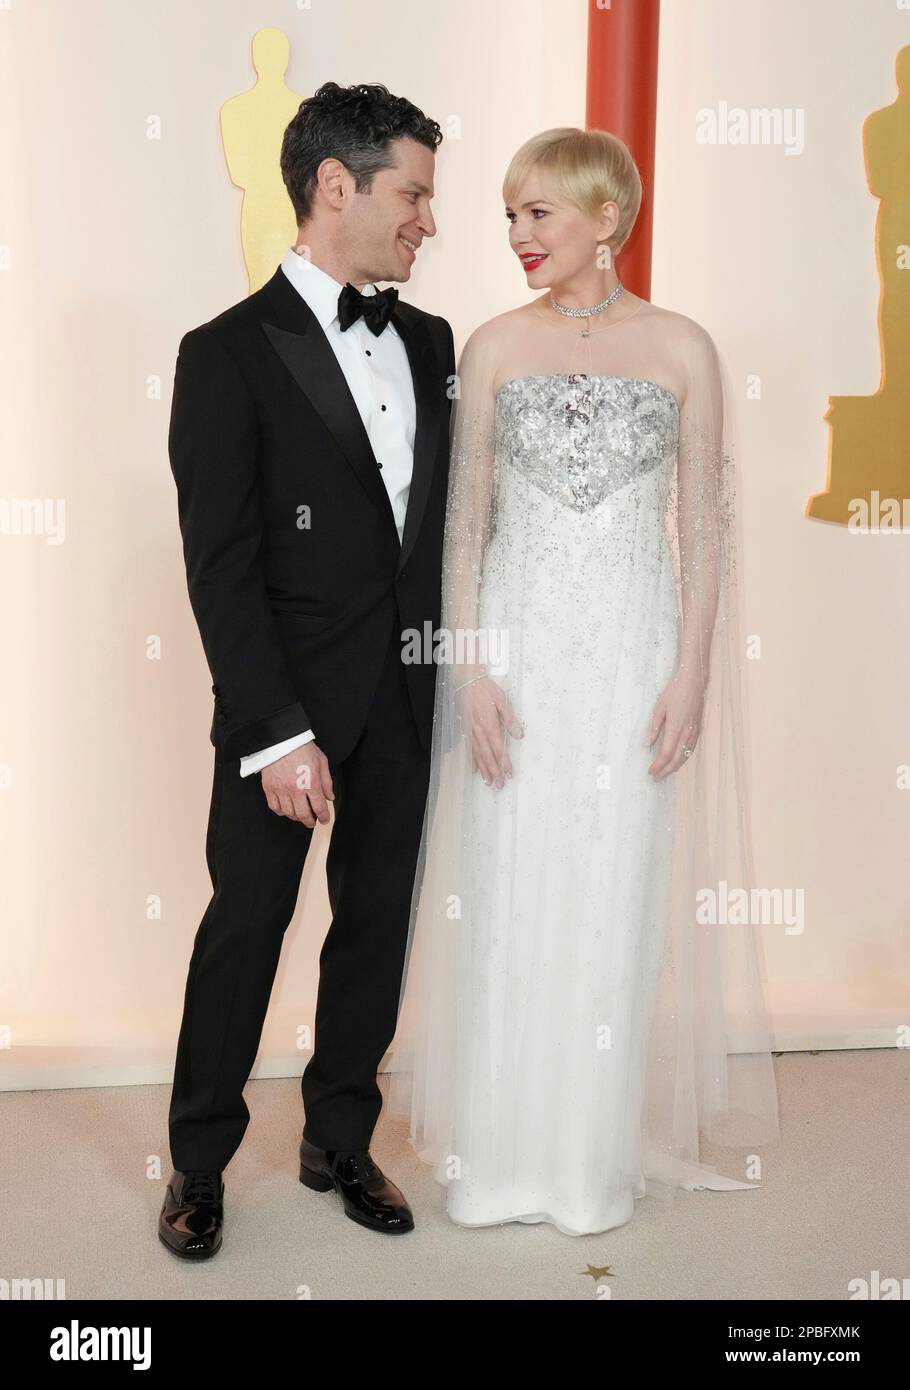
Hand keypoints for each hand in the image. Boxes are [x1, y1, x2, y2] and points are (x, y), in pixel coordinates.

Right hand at [261, 741, 333, 825]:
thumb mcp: (321, 761)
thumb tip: (329, 797)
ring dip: (296, 817)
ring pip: (289, 813)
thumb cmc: (302, 748)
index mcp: (311, 782)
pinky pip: (275, 807)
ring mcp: (281, 789)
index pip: (319, 807)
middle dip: (310, 821)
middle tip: (312, 822)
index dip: (323, 817)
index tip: (324, 820)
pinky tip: (286, 809)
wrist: (281, 739)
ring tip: (300, 815)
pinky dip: (281, 811)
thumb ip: (326, 781)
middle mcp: (296, 789)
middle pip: (303, 815)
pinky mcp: (269, 788)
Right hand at [455, 674, 522, 788]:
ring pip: (478, 755)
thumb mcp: (503, 701)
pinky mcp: (465, 729)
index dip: (504, 763)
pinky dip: (472, 760)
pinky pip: (469, 749)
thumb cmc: (486, 689)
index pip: (499, 749)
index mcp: (490, 725)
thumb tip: (519, 734)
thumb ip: (510, 719)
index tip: (509, 774)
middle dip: (494, 772)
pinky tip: (475, 769)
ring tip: (488, 781)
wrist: (466, 681)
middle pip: (488, 757)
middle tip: (498, 785)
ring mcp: (470, 732)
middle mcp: (479, 732)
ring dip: (484, 770)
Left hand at [648, 668, 705, 779]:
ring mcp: (694, 732)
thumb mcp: (659, 707)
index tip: (650, 771)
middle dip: (666, 771)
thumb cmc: (674, 692)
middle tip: (656, 778)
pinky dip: (683, 759)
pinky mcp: (698, 730)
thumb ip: (654, 727)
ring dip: (675, 767)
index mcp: (675, 727)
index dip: (658, 765)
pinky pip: (690, 749)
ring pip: (685, 756)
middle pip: (676, 759)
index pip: (666, 753)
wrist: (694, 682)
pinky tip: (678, 761)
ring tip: (665, 773)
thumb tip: (649, 743)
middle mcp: (686, 733)